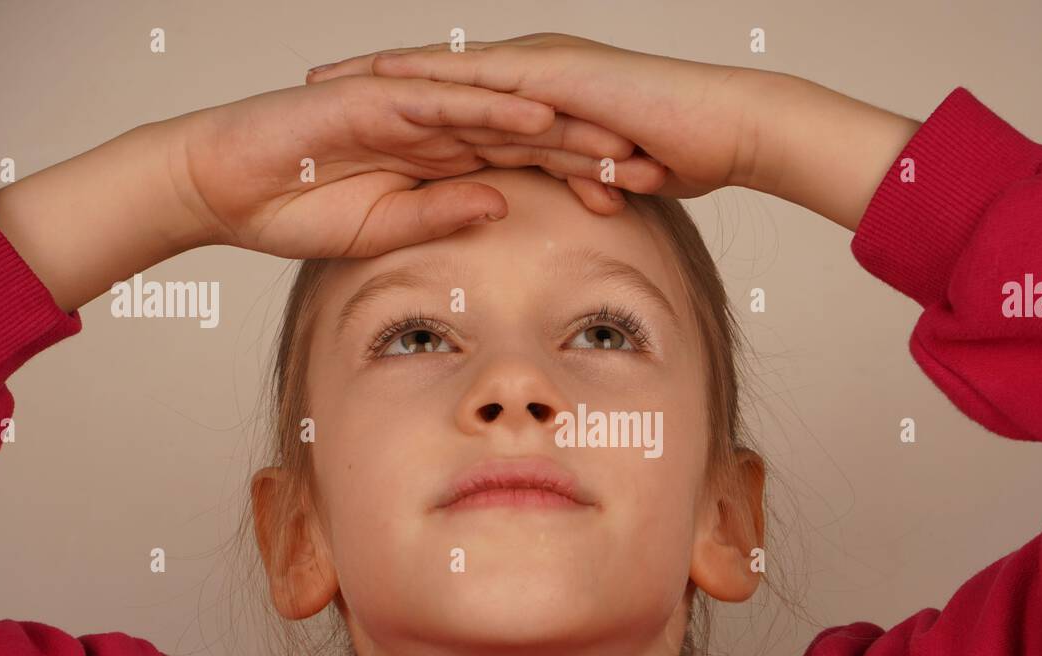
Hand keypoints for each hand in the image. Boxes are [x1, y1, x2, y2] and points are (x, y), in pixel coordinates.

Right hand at [167, 73, 667, 257]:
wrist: (219, 185)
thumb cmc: (294, 211)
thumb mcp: (388, 229)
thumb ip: (444, 212)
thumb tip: (502, 207)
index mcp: (440, 156)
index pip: (523, 162)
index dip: (575, 176)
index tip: (633, 196)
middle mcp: (433, 125)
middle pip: (526, 132)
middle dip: (587, 147)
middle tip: (649, 161)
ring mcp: (407, 106)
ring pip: (498, 112)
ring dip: (558, 124)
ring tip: (614, 137)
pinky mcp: (377, 98)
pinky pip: (443, 102)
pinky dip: (490, 108)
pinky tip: (537, 114)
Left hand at [305, 33, 781, 203]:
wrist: (729, 127)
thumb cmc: (682, 153)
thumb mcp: (614, 171)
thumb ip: (583, 178)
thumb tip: (575, 202)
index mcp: (539, 97)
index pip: (458, 102)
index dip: (404, 108)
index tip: (352, 120)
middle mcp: (530, 74)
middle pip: (435, 77)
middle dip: (372, 82)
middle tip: (312, 87)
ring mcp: (539, 67)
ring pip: (442, 69)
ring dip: (382, 74)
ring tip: (326, 81)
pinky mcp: (551, 74)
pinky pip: (476, 76)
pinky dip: (427, 77)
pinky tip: (382, 79)